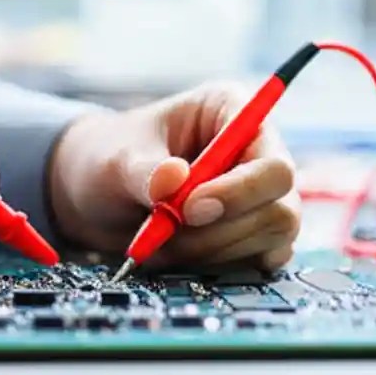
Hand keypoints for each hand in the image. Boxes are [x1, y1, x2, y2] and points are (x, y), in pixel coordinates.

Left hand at [49, 83, 299, 271]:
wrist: (93, 193)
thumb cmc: (107, 158)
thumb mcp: (116, 159)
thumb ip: (145, 171)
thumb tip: (174, 180)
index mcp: (230, 112)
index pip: (271, 160)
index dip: (238, 191)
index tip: (189, 210)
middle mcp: (255, 150)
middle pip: (282, 203)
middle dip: (224, 229)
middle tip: (170, 233)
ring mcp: (258, 194)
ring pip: (275, 236)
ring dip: (216, 249)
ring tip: (166, 240)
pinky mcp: (252, 230)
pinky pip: (264, 258)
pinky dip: (224, 263)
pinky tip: (186, 253)